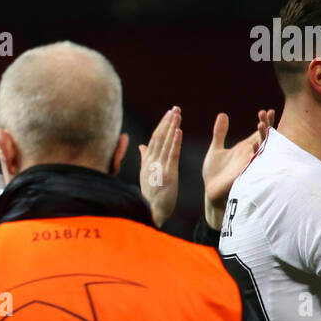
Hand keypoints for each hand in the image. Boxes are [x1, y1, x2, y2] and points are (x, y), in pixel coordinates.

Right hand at [139, 107, 181, 227]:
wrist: (151, 211)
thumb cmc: (149, 195)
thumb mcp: (145, 174)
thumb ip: (144, 158)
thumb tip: (141, 145)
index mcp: (147, 161)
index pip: (154, 138)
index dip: (162, 125)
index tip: (169, 113)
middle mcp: (151, 161)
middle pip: (159, 137)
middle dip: (167, 122)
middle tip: (175, 108)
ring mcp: (158, 166)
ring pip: (165, 143)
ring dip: (171, 127)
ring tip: (177, 114)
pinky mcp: (167, 173)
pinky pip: (171, 155)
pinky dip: (174, 142)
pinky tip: (178, 131)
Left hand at [202, 109, 273, 230]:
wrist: (210, 191)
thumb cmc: (214, 173)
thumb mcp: (215, 149)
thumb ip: (219, 132)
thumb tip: (223, 114)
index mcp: (244, 149)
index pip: (258, 133)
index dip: (265, 122)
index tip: (268, 110)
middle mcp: (249, 155)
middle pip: (264, 138)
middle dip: (266, 126)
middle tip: (265, 113)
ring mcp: (249, 165)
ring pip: (261, 150)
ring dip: (262, 138)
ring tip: (260, 124)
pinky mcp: (244, 174)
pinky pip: (253, 164)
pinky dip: (255, 154)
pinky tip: (254, 144)